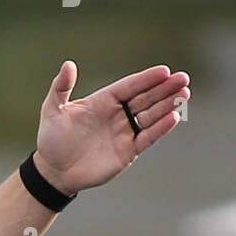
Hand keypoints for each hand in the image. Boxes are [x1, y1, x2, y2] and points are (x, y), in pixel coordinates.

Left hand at [33, 60, 189, 194]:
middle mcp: (118, 114)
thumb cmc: (52, 139)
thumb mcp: (52, 111)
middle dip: (164, 89)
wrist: (54, 171)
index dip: (146, 79)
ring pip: (151, 116)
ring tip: (183, 95)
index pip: (130, 86)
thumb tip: (68, 64)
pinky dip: (160, 129)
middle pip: (145, 98)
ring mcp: (125, 132)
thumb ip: (61, 87)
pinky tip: (173, 118)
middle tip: (183, 79)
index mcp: (104, 101)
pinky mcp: (128, 151)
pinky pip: (147, 138)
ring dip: (167, 105)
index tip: (164, 70)